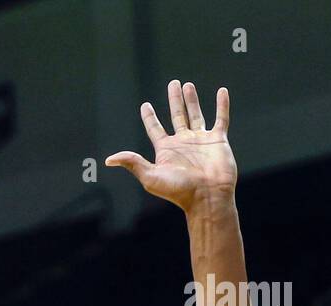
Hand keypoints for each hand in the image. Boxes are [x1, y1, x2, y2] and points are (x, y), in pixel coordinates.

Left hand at [106, 80, 235, 213]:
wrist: (207, 197)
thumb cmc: (178, 191)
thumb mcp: (150, 176)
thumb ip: (133, 163)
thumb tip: (108, 160)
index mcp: (166, 150)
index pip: (155, 129)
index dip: (149, 117)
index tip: (144, 106)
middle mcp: (183, 143)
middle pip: (177, 115)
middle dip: (174, 100)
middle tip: (173, 83)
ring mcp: (201, 140)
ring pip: (196, 114)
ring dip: (192, 100)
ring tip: (188, 85)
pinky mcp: (218, 140)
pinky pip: (221, 119)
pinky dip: (222, 105)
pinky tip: (222, 91)